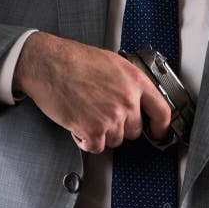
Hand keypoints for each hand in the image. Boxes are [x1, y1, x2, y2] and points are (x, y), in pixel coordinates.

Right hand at [13, 31, 170, 153]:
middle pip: (135, 131)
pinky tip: (78, 123)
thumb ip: (129, 83)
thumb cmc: (73, 60)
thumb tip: (138, 99)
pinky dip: (86, 140)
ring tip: (87, 112)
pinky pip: (96, 147)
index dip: (161, 127)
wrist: (46, 63)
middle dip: (120, 126)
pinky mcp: (93, 130)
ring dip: (101, 133)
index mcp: (135, 81)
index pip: (162, 112)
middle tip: (102, 113)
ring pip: (115, 140)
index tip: (158, 133)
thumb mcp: (113, 63)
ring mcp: (112, 116)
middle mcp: (127, 100)